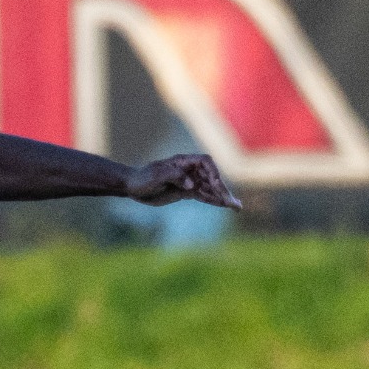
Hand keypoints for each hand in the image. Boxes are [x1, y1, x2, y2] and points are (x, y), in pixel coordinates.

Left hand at [126, 153, 242, 209]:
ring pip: (210, 188)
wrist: (132, 187)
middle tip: (232, 202)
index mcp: (183, 161)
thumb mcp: (156, 175)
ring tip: (237, 207)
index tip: (215, 184)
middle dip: (223, 189)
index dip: (213, 172)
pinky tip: (225, 206)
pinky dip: (214, 201)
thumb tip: (192, 184)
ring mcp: (189, 181)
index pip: (205, 162)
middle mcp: (189, 170)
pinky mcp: (186, 192)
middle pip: (211, 177)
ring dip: (223, 197)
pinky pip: (203, 196)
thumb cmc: (142, 178)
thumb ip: (174, 176)